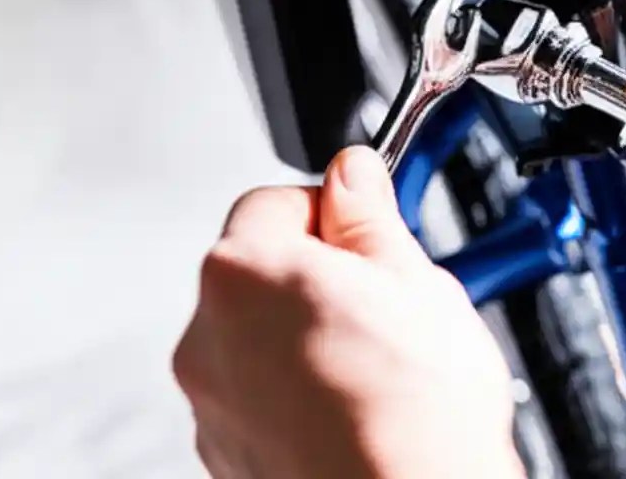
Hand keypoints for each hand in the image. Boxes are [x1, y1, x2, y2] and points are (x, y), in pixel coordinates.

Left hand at [172, 147, 522, 478]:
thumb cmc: (416, 412)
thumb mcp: (415, 280)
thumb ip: (369, 216)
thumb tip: (353, 173)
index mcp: (245, 272)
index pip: (277, 200)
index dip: (336, 213)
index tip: (371, 234)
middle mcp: (208, 336)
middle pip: (262, 270)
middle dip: (319, 275)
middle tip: (384, 301)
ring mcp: (212, 402)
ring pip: (261, 337)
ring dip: (307, 335)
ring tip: (377, 362)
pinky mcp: (226, 452)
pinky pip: (259, 395)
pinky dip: (298, 392)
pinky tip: (355, 404)